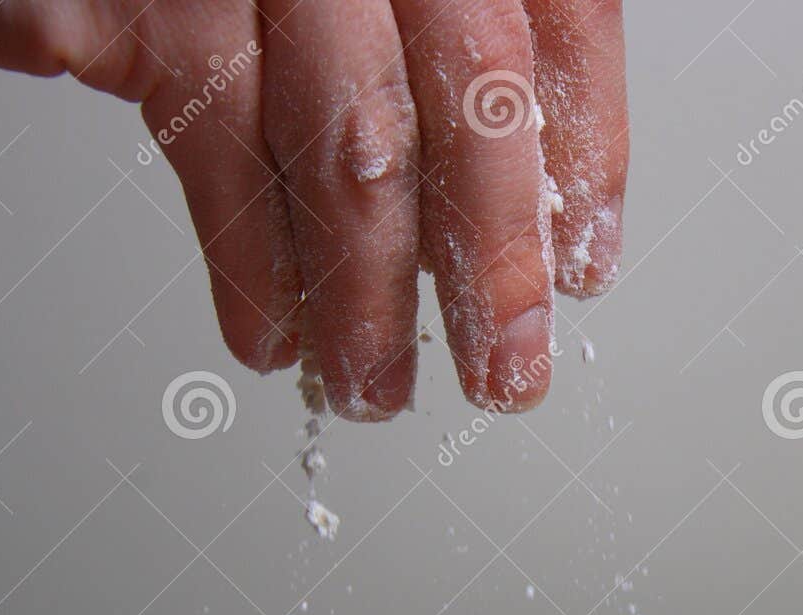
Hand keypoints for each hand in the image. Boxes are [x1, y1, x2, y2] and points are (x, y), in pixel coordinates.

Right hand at [0, 1, 627, 417]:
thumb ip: (411, 42)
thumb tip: (510, 193)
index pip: (560, 13)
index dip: (584, 147)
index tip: (582, 265)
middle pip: (475, 90)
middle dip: (495, 258)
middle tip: (507, 372)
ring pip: (352, 144)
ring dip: (370, 296)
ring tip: (375, 387)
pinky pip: (218, 156)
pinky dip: (250, 263)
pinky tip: (273, 335)